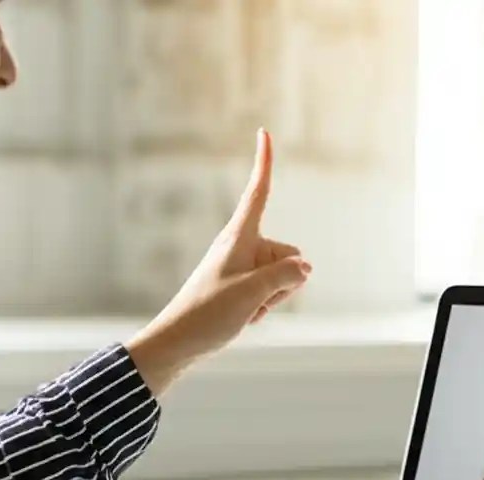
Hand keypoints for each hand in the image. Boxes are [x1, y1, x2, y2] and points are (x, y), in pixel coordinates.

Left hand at [124, 129, 311, 392]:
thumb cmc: (207, 315)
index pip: (257, 192)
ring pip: (285, 277)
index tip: (263, 132)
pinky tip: (244, 319)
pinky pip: (272, 292)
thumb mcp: (252, 295)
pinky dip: (265, 306)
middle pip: (289, 253)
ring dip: (274, 298)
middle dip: (285, 280)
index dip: (263, 162)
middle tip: (252, 300)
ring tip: (244, 310)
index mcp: (238, 237)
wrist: (178, 343)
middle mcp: (242, 247)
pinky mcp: (242, 286)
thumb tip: (306, 268)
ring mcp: (243, 268)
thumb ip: (286, 276)